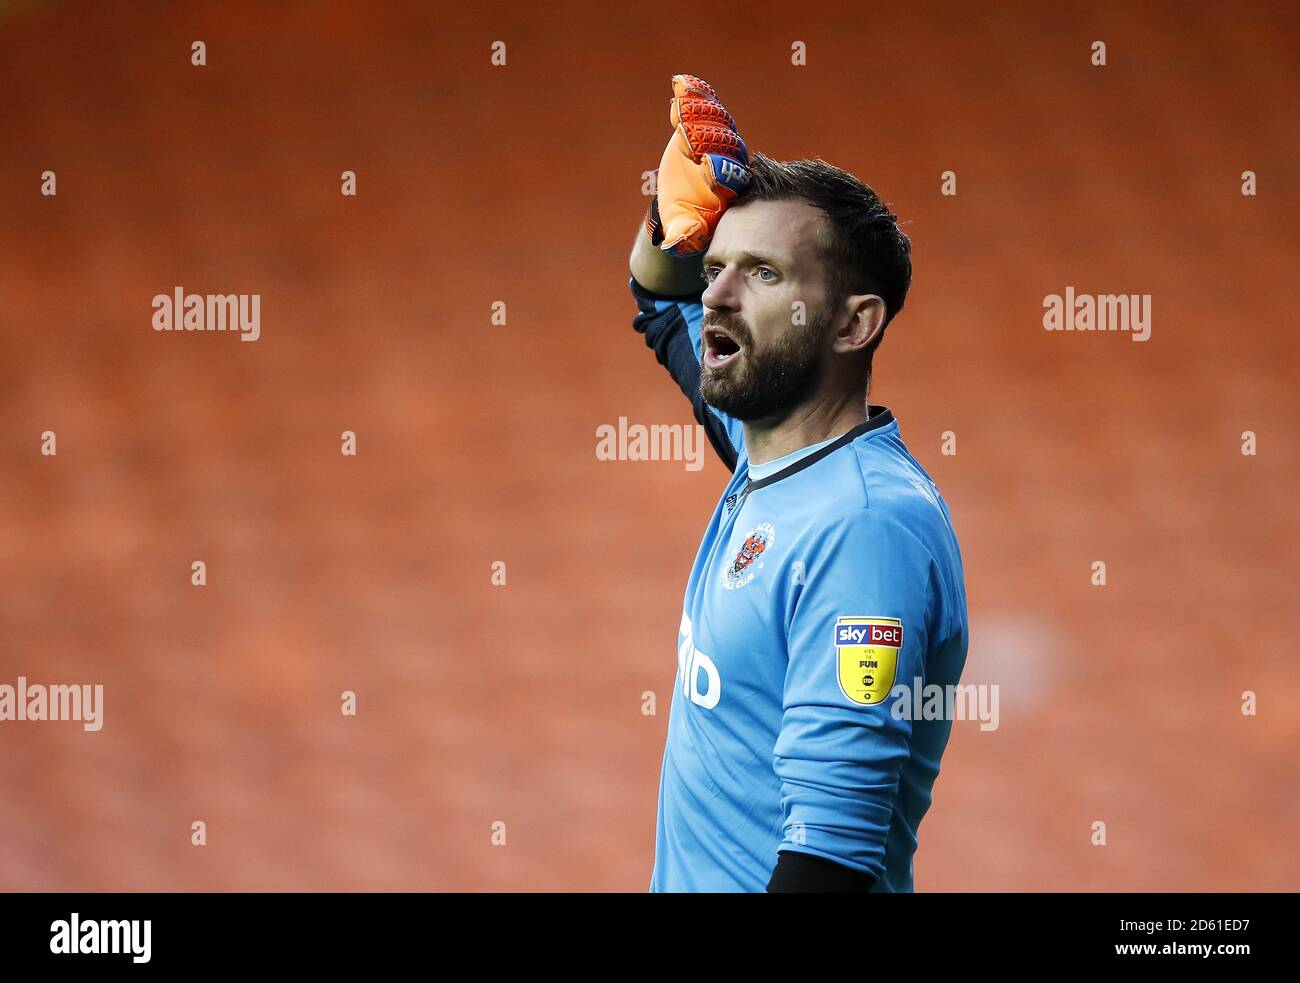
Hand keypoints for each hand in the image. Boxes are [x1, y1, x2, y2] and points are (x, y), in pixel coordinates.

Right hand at [649, 74, 750, 256]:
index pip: (728, 178)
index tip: (706, 167)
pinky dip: (693, 98)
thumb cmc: (686, 224)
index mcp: (730, 189)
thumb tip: (681, 242)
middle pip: (724, 145)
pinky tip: (681, 83)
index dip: (718, 172)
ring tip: (684, 98)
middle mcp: (732, 162)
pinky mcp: (706, 127)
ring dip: (701, 110)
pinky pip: (703, 109)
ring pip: (715, 123)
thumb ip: (687, 233)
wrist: (684, 204)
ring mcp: (721, 142)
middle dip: (709, 135)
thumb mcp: (686, 232)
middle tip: (691, 128)